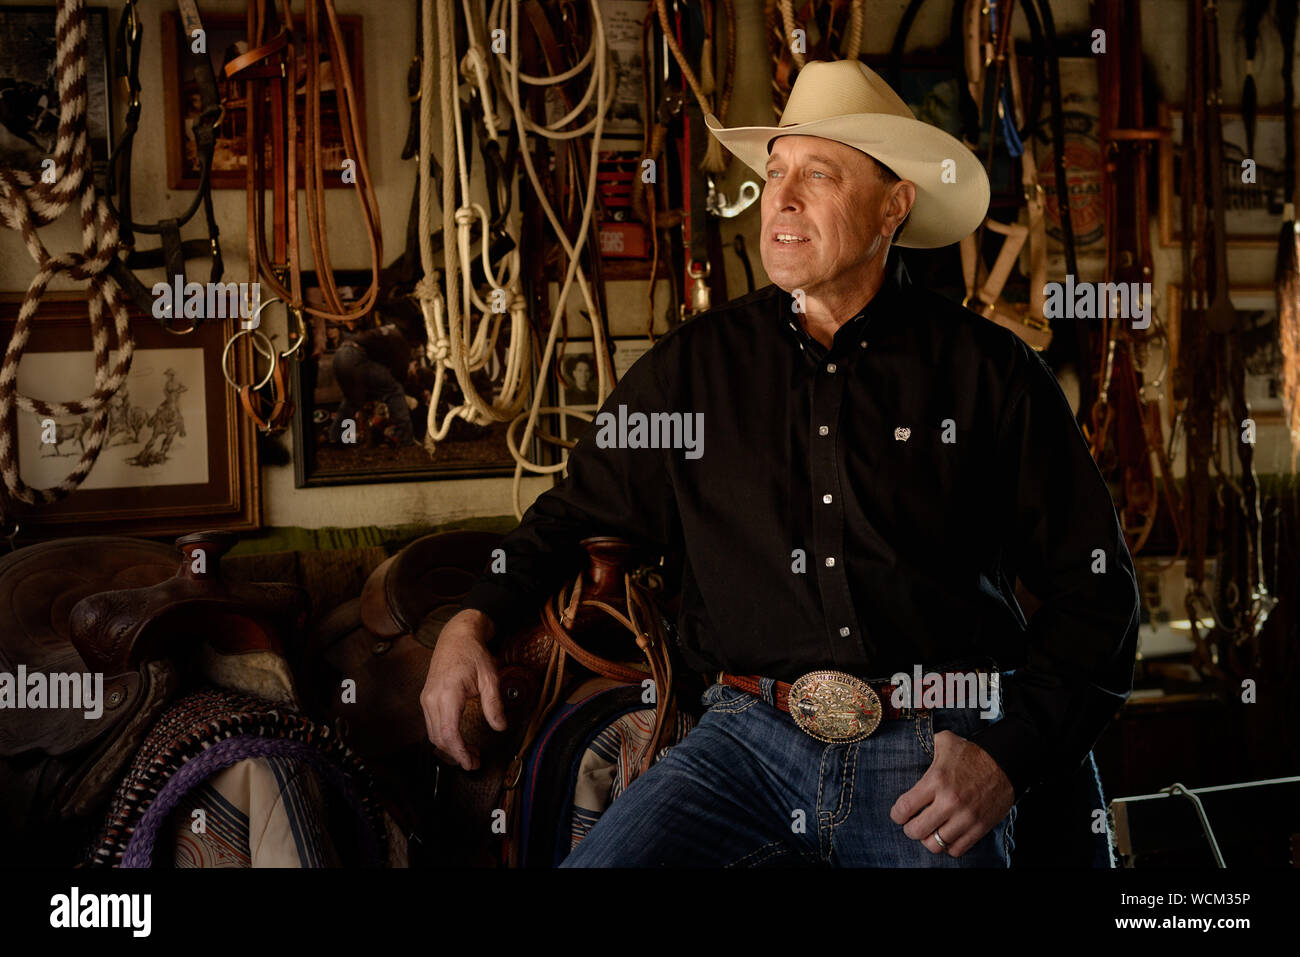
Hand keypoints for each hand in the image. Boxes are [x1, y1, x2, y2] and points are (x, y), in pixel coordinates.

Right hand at [418, 608, 507, 770]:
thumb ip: (494, 704)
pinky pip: (432, 724)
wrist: (456, 636)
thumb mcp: (490, 677)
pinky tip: (459, 739)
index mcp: (448, 693)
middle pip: (439, 738)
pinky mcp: (426, 698)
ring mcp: (426, 698)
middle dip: (456, 754)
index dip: (459, 752)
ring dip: (450, 747)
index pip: (449, 732)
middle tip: (476, 761)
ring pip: (433, 734)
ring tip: (470, 753)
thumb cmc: (473, 654)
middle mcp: (432, 698)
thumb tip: (500, 727)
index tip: (471, 763)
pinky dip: (444, 736)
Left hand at [889, 727, 1014, 857]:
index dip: (897, 815)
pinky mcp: (980, 827)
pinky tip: (946, 835)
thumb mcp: (946, 741)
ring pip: (935, 844)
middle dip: (910, 829)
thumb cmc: (972, 753)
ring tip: (930, 831)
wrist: (1005, 762)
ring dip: (929, 839)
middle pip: (916, 831)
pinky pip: (957, 849)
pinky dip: (948, 846)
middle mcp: (949, 801)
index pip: (905, 808)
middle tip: (912, 824)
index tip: (899, 814)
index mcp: (936, 780)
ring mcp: (965, 817)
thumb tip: (914, 745)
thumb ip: (927, 745)